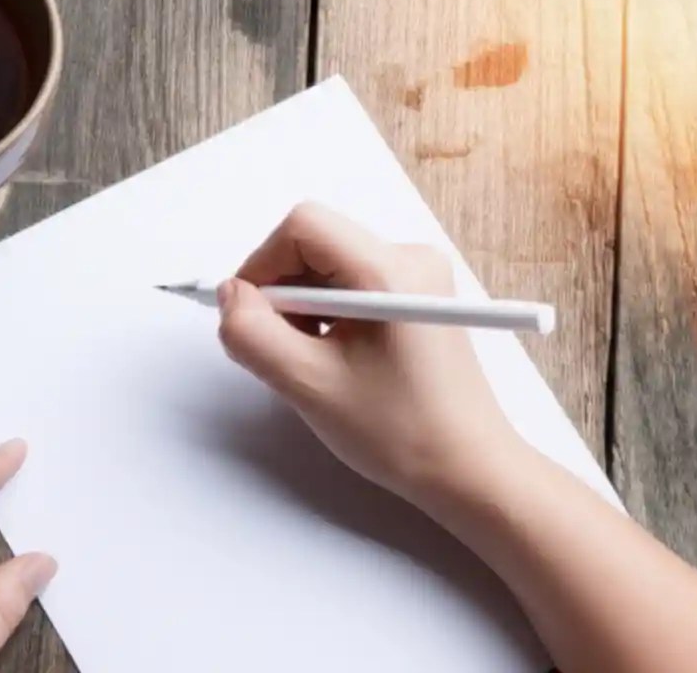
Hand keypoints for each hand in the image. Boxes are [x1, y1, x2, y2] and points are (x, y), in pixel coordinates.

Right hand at [217, 202, 527, 505]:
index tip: (250, 314)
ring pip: (329, 265)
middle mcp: (411, 259)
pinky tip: (336, 359)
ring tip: (315, 361)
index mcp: (391, 271)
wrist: (466, 468)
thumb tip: (230, 297)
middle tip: (284, 349)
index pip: (302, 227)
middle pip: (315, 243)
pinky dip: (327, 315)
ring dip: (305, 308)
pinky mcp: (416, 296)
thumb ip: (253, 333)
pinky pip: (350, 284)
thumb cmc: (402, 432)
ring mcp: (418, 276)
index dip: (262, 264)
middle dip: (284, 292)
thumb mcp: (308, 384)